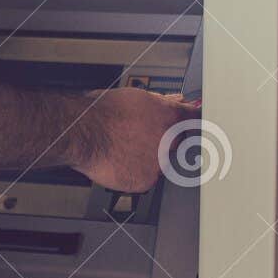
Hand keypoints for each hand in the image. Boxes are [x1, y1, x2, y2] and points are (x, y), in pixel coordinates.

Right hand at [71, 87, 201, 192]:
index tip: (191, 123)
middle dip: (162, 140)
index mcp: (169, 116)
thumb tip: (178, 100)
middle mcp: (169, 140)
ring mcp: (159, 162)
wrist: (84, 133)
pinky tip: (120, 161)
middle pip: (176, 143)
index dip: (191, 121)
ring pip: (159, 162)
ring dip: (146, 157)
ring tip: (122, 148)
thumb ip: (163, 101)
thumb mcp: (136, 96)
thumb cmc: (102, 112)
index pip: (193, 119)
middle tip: (139, 136)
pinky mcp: (146, 180)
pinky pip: (144, 178)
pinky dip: (134, 173)